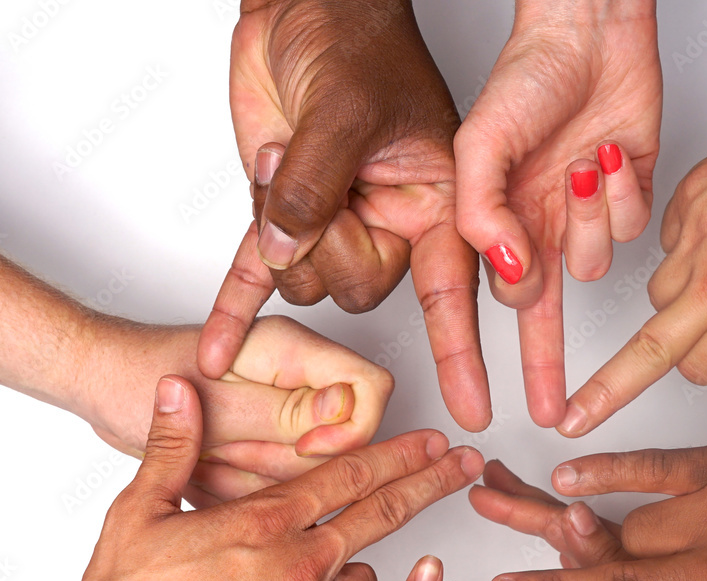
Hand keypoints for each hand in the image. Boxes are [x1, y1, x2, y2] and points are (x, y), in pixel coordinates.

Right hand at [70, 375, 483, 580]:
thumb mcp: (135, 518)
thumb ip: (171, 449)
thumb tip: (178, 390)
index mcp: (263, 526)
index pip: (348, 474)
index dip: (399, 452)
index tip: (434, 439)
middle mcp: (301, 568)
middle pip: (383, 512)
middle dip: (430, 482)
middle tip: (466, 464)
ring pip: (370, 571)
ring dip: (372, 556)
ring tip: (356, 552)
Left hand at [82, 315, 391, 505]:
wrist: (102, 387)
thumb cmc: (138, 379)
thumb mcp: (219, 405)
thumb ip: (291, 412)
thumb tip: (348, 410)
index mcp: (293, 350)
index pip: (370, 388)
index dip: (351, 430)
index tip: (305, 447)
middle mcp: (298, 375)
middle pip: (342, 438)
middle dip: (286, 459)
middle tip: (233, 447)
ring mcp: (285, 406)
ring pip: (309, 467)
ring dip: (256, 474)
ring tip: (212, 454)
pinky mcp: (269, 433)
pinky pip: (279, 478)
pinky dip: (242, 483)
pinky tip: (210, 466)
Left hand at [202, 0, 487, 430]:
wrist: (299, 6)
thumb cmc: (354, 37)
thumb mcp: (346, 108)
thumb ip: (317, 187)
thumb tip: (285, 248)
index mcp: (438, 202)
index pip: (455, 292)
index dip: (465, 353)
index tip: (478, 407)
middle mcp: (391, 222)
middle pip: (359, 290)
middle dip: (327, 246)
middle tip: (323, 187)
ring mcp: (337, 224)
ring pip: (305, 284)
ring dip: (278, 231)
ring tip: (286, 160)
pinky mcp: (285, 219)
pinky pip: (258, 275)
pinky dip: (234, 306)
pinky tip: (219, 344)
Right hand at [454, 0, 660, 426]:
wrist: (593, 30)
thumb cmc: (528, 75)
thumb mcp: (481, 144)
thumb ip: (481, 214)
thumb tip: (508, 271)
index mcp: (486, 223)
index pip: (466, 308)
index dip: (468, 363)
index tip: (477, 410)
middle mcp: (528, 230)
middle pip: (533, 320)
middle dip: (544, 365)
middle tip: (550, 408)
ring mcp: (574, 220)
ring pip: (585, 272)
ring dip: (588, 227)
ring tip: (584, 170)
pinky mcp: (620, 204)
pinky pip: (627, 234)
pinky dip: (623, 198)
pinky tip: (611, 158)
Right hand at [559, 89, 706, 433]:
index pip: (698, 371)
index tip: (692, 374)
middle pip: (648, 350)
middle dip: (607, 390)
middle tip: (574, 415)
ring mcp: (699, 235)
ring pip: (658, 294)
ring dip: (680, 299)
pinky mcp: (687, 197)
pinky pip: (668, 244)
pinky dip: (689, 249)